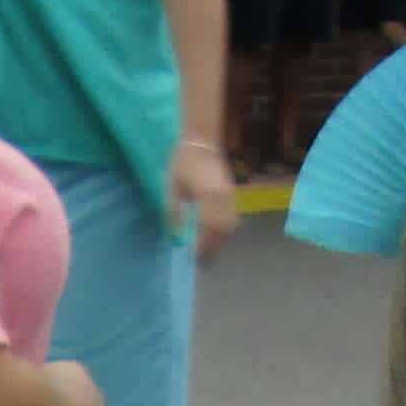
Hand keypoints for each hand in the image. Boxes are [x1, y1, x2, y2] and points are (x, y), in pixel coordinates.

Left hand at [170, 134, 237, 261]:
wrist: (201, 142)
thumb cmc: (182, 164)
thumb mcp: (172, 188)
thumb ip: (174, 212)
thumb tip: (175, 236)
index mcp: (207, 196)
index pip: (208, 228)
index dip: (203, 246)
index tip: (193, 257)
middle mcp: (223, 198)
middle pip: (222, 231)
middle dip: (214, 249)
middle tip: (202, 263)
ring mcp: (230, 196)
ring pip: (231, 226)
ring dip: (221, 241)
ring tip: (209, 253)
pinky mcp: (233, 194)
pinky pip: (232, 218)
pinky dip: (225, 231)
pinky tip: (216, 237)